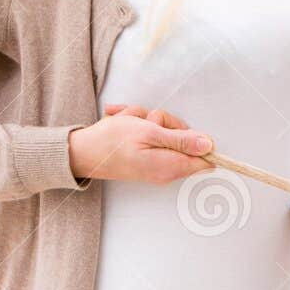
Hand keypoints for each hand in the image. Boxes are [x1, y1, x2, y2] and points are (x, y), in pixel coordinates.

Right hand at [67, 104, 212, 182]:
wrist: (80, 152)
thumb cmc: (111, 142)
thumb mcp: (149, 133)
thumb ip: (181, 139)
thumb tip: (209, 145)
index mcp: (170, 166)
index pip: (205, 160)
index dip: (201, 140)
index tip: (182, 130)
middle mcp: (165, 169)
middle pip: (183, 138)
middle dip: (164, 122)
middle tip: (145, 121)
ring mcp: (155, 164)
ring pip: (164, 131)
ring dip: (145, 120)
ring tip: (128, 122)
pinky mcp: (145, 157)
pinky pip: (150, 135)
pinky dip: (136, 124)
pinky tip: (121, 122)